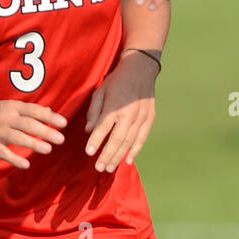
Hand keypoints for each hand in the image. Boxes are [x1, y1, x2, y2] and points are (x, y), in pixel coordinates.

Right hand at [0, 99, 66, 170]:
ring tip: (48, 149)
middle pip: (28, 124)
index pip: (34, 111)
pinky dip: (14, 159)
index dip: (50, 117)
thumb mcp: (10, 107)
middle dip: (46, 132)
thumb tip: (50, 111)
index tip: (64, 123)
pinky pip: (2, 152)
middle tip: (61, 139)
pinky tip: (26, 165)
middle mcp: (5, 118)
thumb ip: (30, 110)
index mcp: (12, 108)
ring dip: (33, 144)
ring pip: (17, 138)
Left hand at [84, 52, 157, 171]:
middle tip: (99, 168)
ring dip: (119, 156)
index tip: (89, 153)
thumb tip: (89, 130)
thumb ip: (94, 112)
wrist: (141, 70)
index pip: (103, 128)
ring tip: (110, 168)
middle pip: (116, 140)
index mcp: (115, 107)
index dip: (95, 142)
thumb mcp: (100, 91)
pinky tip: (128, 161)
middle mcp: (129, 114)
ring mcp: (141, 118)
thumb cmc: (116, 81)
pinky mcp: (149, 119)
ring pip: (129, 142)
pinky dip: (135, 151)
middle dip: (107, 155)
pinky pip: (141, 139)